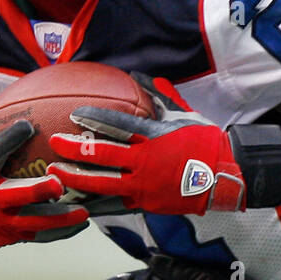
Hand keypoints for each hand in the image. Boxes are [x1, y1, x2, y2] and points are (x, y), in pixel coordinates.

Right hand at [0, 90, 88, 264]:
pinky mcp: (11, 237)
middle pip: (17, 196)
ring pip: (34, 221)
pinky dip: (60, 232)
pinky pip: (39, 236)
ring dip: (60, 217)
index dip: (9, 140)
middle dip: (38, 191)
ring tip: (85, 210)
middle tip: (59, 183)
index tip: (29, 126)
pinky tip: (81, 224)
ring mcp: (1, 222)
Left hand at [49, 74, 245, 214]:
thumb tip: (141, 76)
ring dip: (77, 177)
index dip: (93, 118)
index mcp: (154, 136)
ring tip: (57, 172)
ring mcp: (144, 185)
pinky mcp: (147, 203)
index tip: (74, 114)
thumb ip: (161, 97)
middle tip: (55, 143)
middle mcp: (145, 161)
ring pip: (103, 182)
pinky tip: (79, 202)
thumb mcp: (185, 115)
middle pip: (102, 154)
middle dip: (74, 148)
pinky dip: (96, 202)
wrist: (225, 176)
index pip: (117, 125)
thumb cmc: (206, 142)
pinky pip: (116, 203)